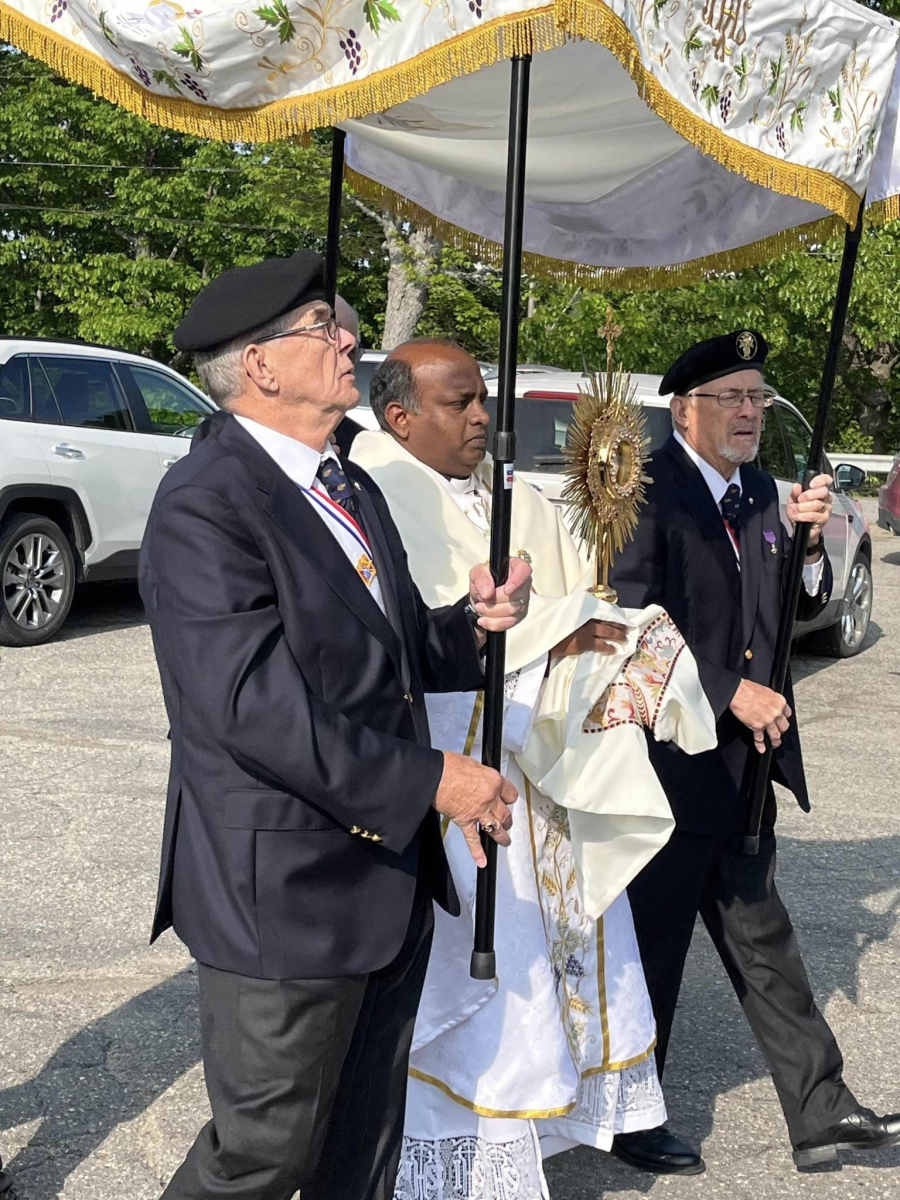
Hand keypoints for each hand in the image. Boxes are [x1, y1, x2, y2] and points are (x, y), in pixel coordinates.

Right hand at [433, 750, 517, 866]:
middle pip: (505, 814)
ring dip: (501, 837)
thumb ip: (481, 775)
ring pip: (496, 828)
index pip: (510, 793)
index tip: (508, 799)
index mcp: (493, 782)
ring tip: (505, 841)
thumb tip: (480, 778)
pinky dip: (477, 852)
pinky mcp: (465, 821)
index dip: (509, 797)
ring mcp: (478, 812)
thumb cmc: (449, 766)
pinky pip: (473, 839)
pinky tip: (482, 861)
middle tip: (508, 822)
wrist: (435, 775)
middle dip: (507, 819)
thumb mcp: (473, 764)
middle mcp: (489, 799)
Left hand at [468, 558, 532, 633]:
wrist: (481, 597)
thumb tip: (487, 592)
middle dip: (495, 601)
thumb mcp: (476, 574)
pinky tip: (483, 620)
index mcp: (514, 566)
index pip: (524, 570)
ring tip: (480, 608)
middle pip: (516, 595)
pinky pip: (509, 623)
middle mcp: (523, 583)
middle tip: (481, 600)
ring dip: (492, 612)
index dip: (517, 580)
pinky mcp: (519, 615)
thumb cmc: (482, 581)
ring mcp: (523, 601)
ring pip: (512, 611)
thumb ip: (481, 579)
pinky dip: (494, 623)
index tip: (506, 590)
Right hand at [551, 619, 628, 659]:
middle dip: (619, 626)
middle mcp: (588, 619)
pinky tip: (613, 650)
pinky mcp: (586, 642)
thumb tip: (586, 618)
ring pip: (608, 632)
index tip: (620, 619)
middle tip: (626, 630)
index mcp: (583, 612)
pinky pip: (601, 645)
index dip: (613, 616)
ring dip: (618, 636)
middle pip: (608, 621)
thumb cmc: (556, 627)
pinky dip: (608, 648)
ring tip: (624, 640)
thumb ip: (577, 614)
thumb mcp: (567, 615)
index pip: (603, 612)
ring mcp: (588, 630)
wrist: (548, 637)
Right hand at [729, 679, 791, 751]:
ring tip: (775, 744)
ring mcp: (768, 721)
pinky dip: (761, 745)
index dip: (784, 718)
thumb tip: (769, 704)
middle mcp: (776, 712)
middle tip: (780, 733)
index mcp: (779, 702)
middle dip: (782, 731)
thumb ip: (771, 700)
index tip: (782, 720)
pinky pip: (760, 738)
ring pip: (775, 735)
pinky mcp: (757, 727)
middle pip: (784, 726)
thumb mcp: (766, 691)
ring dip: (775, 741)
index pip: (787, 713)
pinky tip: (762, 749)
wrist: (738, 692)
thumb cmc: (748, 689)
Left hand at [787, 473, 831, 549]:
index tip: (811, 485)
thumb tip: (797, 485)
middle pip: (823, 491)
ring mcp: (826, 508)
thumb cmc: (798, 511)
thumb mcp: (792, 500)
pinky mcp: (824, 519)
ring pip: (817, 504)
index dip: (820, 480)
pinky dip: (803, 516)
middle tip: (799, 500)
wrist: (798, 527)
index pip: (826, 480)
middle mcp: (826, 498)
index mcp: (819, 490)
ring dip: (803, 507)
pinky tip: (798, 517)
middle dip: (808, 495)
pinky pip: (814, 515)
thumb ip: (794, 492)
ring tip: (797, 511)